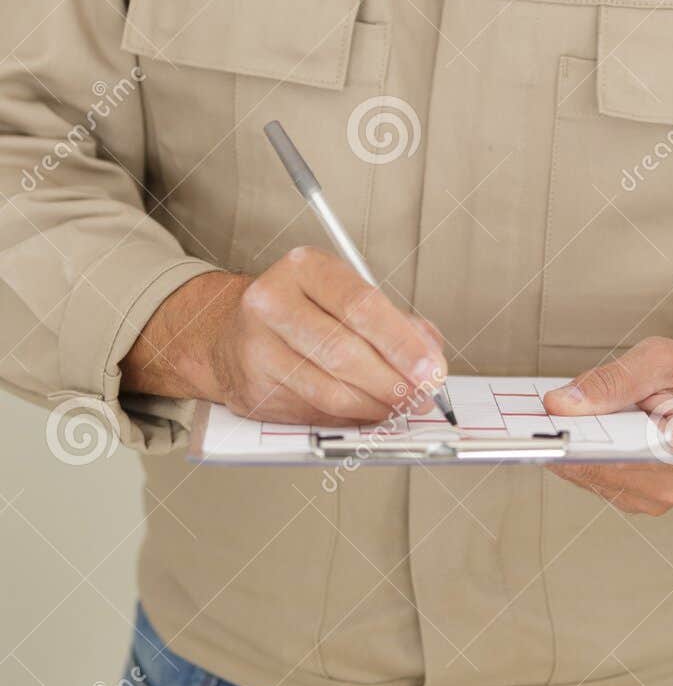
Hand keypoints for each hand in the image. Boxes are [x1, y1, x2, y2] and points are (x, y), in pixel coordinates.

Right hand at [121, 247, 447, 426]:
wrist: (230, 331)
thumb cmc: (300, 311)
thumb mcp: (345, 295)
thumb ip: (394, 321)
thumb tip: (429, 353)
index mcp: (305, 268)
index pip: (361, 305)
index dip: (401, 343)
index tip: (429, 368)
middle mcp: (273, 302)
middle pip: (344, 350)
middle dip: (392, 380)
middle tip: (420, 396)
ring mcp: (257, 346)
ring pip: (328, 389)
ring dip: (374, 405)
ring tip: (398, 406)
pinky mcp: (252, 387)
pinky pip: (313, 410)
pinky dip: (349, 417)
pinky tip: (366, 411)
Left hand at [542, 338, 672, 515]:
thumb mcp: (663, 359)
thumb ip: (612, 380)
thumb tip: (560, 404)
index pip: (615, 456)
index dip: (573, 442)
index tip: (539, 427)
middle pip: (597, 469)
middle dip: (567, 439)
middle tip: (536, 413)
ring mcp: (659, 500)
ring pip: (593, 477)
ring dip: (572, 447)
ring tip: (555, 416)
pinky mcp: (644, 499)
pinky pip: (600, 479)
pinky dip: (583, 454)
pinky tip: (575, 429)